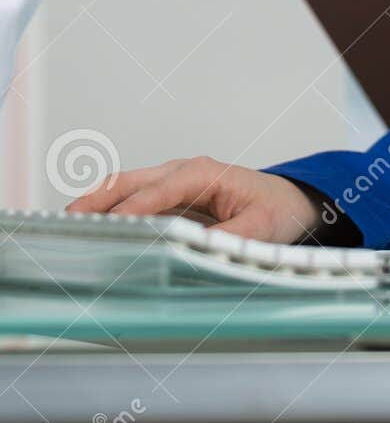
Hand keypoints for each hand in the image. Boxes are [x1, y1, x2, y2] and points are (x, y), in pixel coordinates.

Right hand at [66, 156, 321, 243]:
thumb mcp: (261, 228)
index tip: (114, 227)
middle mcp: (182, 172)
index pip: (161, 189)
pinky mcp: (167, 198)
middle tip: (67, 222)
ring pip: (125, 189)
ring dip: (96, 206)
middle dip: (98, 200)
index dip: (136, 209)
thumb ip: (231, 238)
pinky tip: (91, 232)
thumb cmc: (275, 209)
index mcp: (204, 173)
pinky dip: (108, 213)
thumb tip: (201, 250)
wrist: (288, 201)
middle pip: (131, 182)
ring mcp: (171, 183)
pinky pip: (132, 202)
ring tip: (67, 229)